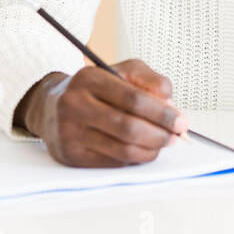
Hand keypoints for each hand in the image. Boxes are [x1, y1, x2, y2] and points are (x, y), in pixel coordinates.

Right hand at [17, 60, 190, 167]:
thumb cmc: (95, 88)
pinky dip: (134, 157)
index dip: (162, 113)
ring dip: (151, 149)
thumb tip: (170, 101)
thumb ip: (149, 80)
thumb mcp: (121, 72)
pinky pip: (113, 162)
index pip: (134, 99)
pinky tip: (141, 149)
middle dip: (160, 134)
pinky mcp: (71, 155)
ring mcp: (70, 133)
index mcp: (89, 79)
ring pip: (123, 150)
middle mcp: (74, 105)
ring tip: (162, 143)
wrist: (52, 106)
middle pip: (129, 128)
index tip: (181, 120)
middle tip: (176, 136)